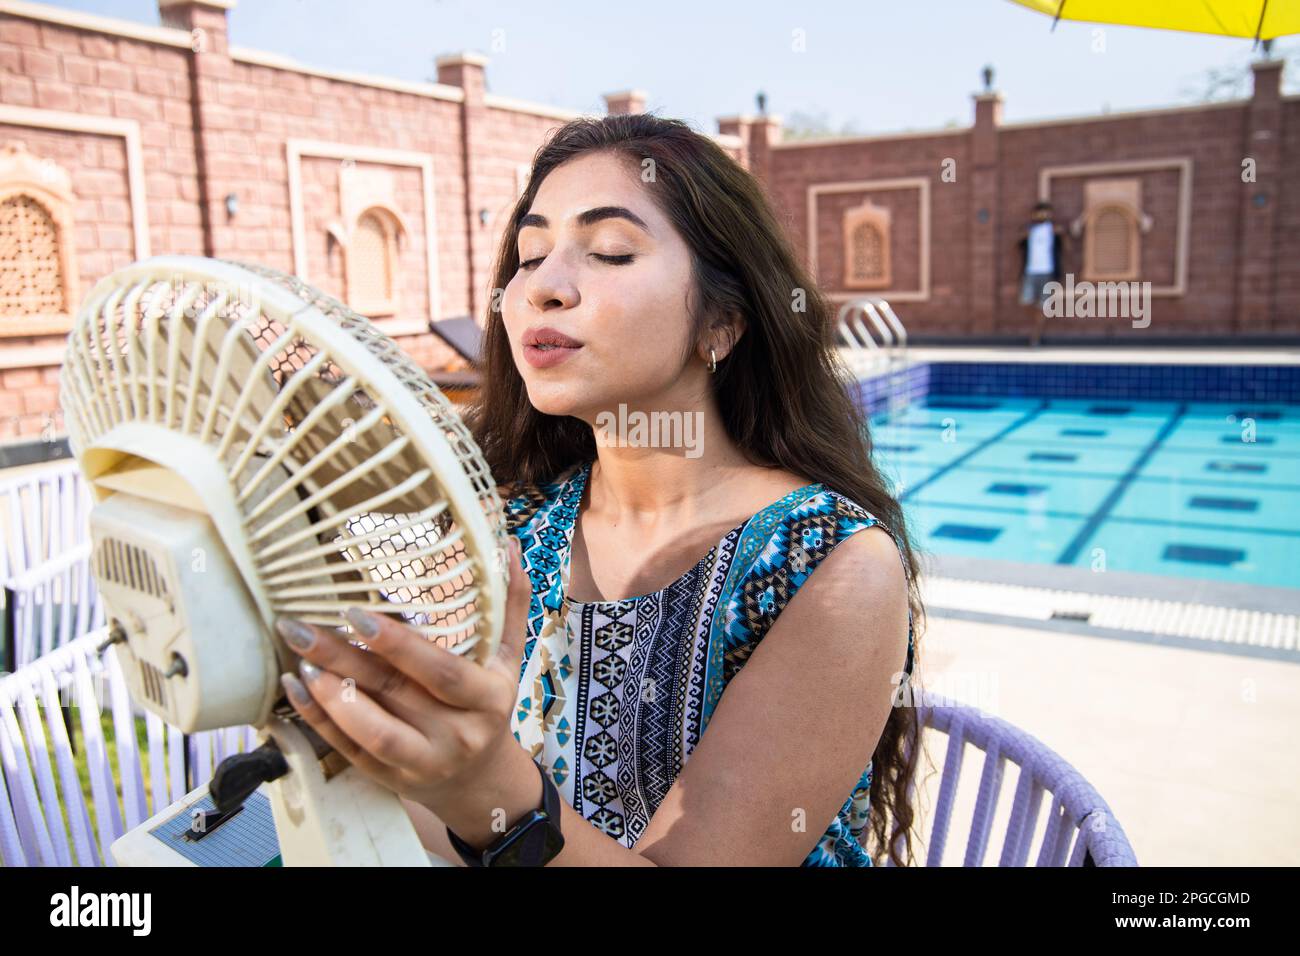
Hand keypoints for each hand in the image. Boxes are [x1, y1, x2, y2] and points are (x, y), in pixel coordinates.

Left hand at [275, 536, 531, 812]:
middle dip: (344, 658)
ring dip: (330, 696)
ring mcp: (422, 762)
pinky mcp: (389, 779)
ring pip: (371, 732)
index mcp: (487, 700)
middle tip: (303, 626)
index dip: (398, 645)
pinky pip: (348, 750)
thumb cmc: (488, 707)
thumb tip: (508, 546)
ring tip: (301, 660)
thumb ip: (509, 606)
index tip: (356, 615)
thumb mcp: (508, 660)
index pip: (441, 672)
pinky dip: (317, 720)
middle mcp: (457, 735)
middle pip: (395, 694)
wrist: (480, 782)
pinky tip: (296, 689)